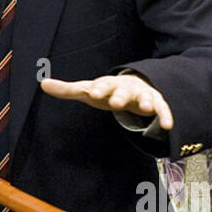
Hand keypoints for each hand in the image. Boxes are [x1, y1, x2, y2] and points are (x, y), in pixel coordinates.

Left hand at [40, 74, 173, 129]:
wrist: (134, 85)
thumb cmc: (106, 91)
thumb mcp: (87, 90)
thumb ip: (67, 89)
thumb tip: (42, 84)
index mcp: (107, 84)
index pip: (101, 85)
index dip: (98, 88)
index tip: (94, 92)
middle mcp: (125, 87)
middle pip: (123, 91)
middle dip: (120, 95)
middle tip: (117, 102)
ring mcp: (142, 94)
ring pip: (145, 97)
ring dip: (146, 102)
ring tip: (146, 108)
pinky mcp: (156, 102)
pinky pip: (163, 108)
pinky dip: (165, 116)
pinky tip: (168, 126)